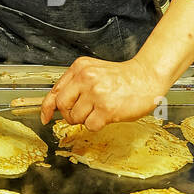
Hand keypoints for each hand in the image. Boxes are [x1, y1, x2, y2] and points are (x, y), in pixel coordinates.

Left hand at [41, 56, 168, 130]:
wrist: (147, 77)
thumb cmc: (123, 77)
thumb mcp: (94, 71)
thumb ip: (75, 84)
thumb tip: (55, 105)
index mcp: (80, 68)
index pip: (55, 90)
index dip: (47, 107)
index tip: (45, 117)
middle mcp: (86, 78)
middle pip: (62, 105)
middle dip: (70, 114)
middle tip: (83, 113)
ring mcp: (96, 94)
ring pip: (76, 118)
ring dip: (86, 119)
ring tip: (100, 110)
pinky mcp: (106, 109)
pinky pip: (90, 125)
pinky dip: (96, 124)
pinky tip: (107, 115)